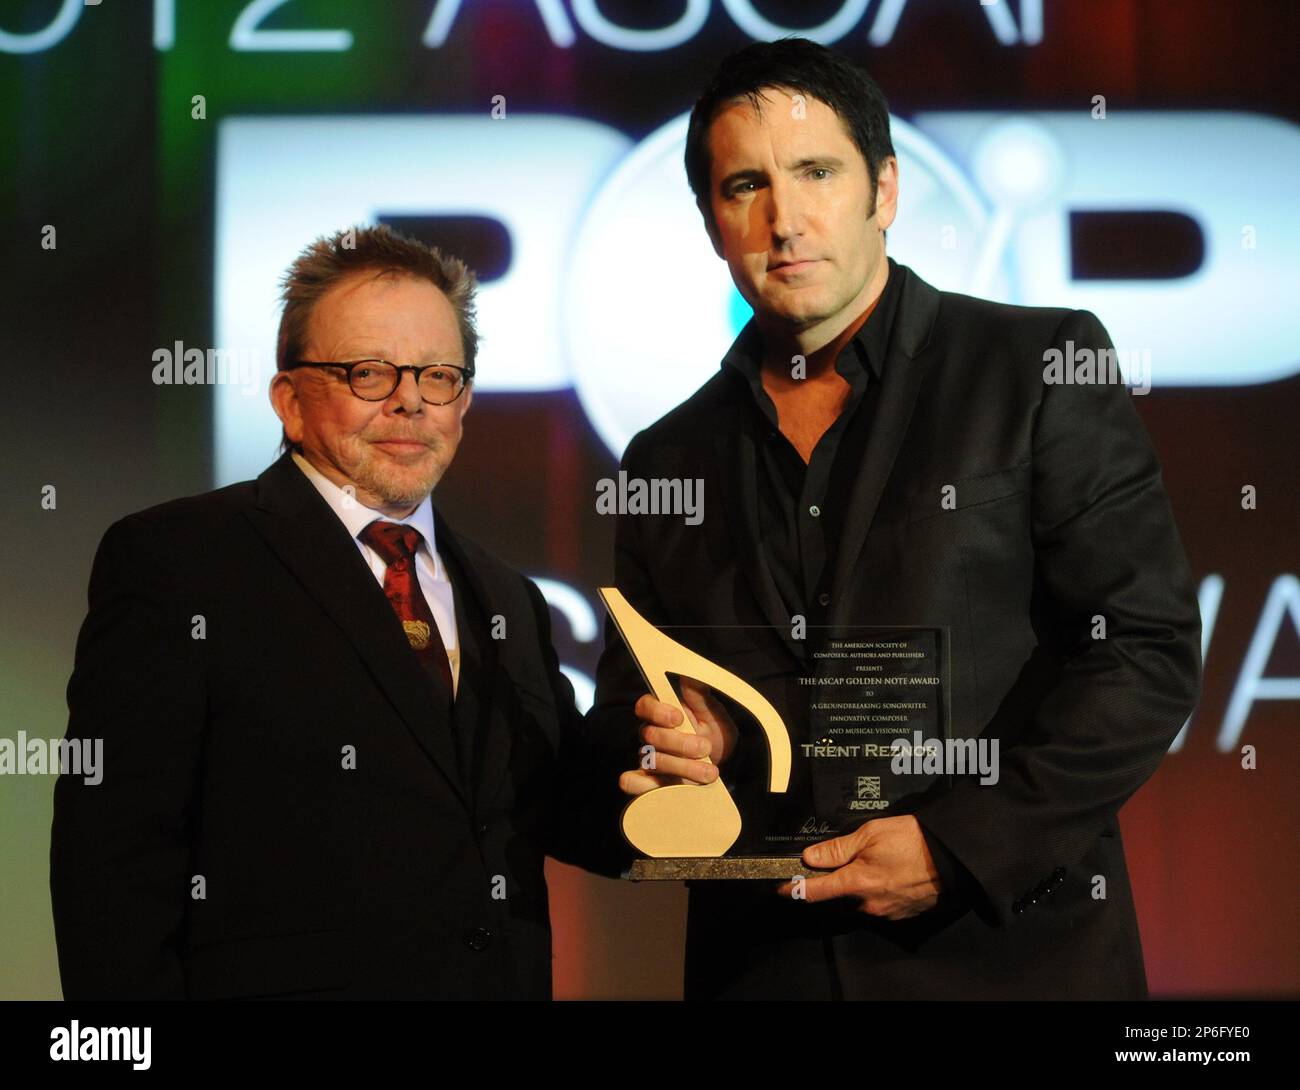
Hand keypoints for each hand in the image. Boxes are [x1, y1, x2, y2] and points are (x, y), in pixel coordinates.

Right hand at [619, 678, 738, 796]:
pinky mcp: (649, 783)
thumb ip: (700, 697)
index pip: (645, 706)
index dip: (657, 711)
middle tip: (705, 748)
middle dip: (680, 743)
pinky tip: (668, 789)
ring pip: (652, 761)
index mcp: (662, 713)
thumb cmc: (716, 734)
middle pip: (650, 736)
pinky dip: (643, 786)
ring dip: (683, 767)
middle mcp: (650, 735)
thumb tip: (689, 676)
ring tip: (709, 772)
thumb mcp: (714, 714)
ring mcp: (648, 759)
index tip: (678, 718)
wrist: (725, 765)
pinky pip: (632, 783)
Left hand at [775, 815, 940, 919]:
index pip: (815, 892)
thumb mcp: (871, 833)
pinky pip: (877, 906)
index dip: (793, 889)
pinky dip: (875, 893)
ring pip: (857, 903)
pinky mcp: (901, 916)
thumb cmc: (913, 840)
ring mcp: (886, 913)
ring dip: (856, 887)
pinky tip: (887, 874)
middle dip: (834, 883)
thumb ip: (838, 849)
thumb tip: (810, 858)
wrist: (953, 857)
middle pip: (837, 898)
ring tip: (874, 863)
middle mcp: (868, 904)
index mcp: (857, 882)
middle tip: (842, 861)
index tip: (780, 887)